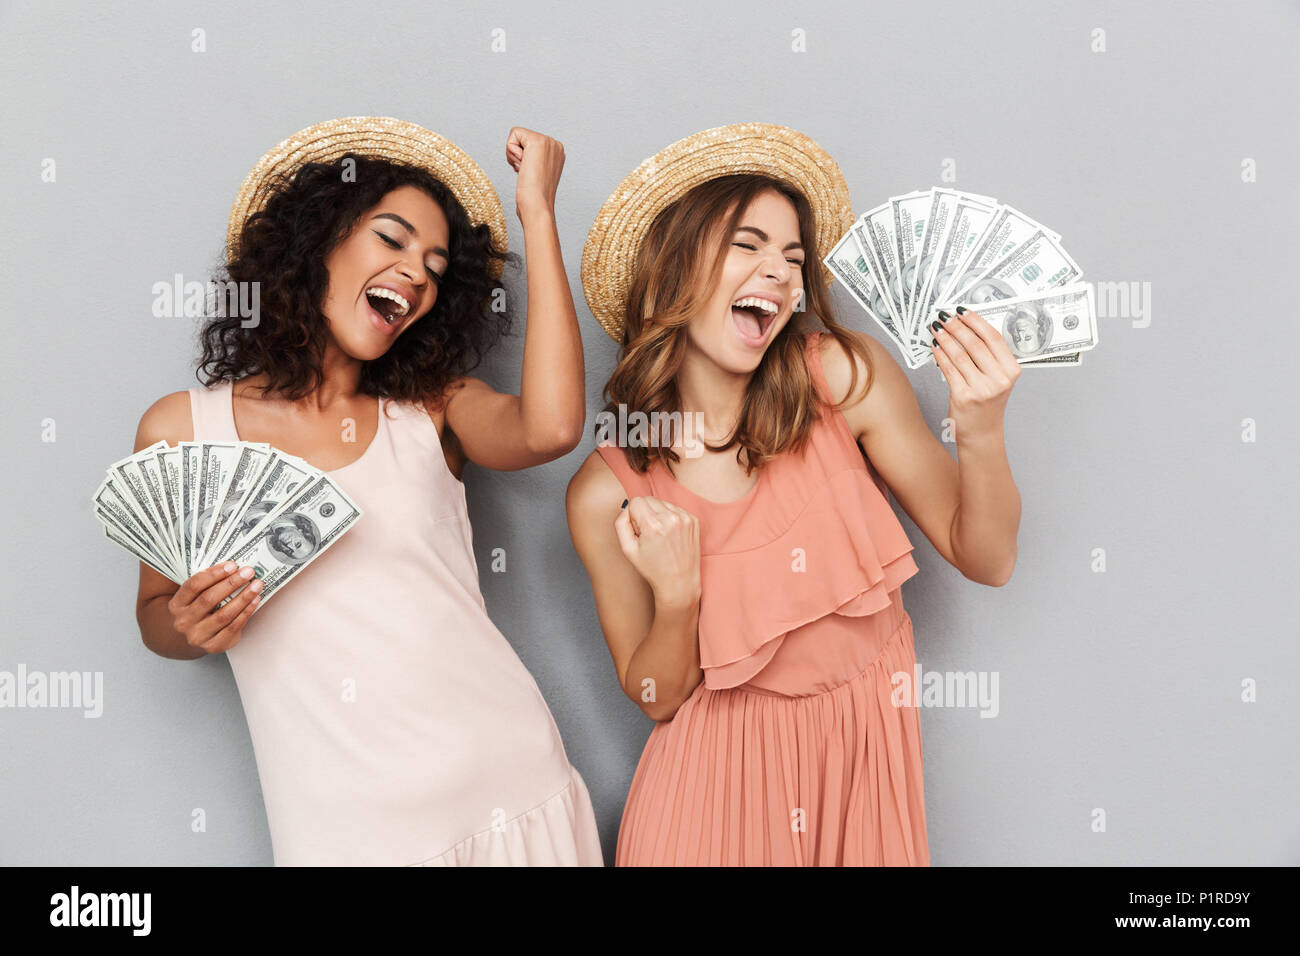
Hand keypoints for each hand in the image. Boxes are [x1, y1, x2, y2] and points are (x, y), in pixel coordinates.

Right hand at [167, 562, 263, 653]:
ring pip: (223, 614)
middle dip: (232, 583)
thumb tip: (234, 567)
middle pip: (209, 599)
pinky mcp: (213, 646)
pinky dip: (246, 612)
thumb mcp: (194, 597)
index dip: (213, 574)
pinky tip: (255, 600)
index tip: (232, 565)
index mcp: (176, 605)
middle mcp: (183, 622)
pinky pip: (233, 627)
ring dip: (243, 597)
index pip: (193, 586)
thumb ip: (208, 583)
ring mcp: (197, 636)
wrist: (192, 637)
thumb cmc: (198, 610)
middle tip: (248, 572)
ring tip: (256, 585)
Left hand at [505, 126, 564, 219]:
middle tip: (528, 174)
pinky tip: (523, 166)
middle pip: (522, 138)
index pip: (528, 144)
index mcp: (557, 153)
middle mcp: (555, 145)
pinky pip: (514, 133)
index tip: (531, 174)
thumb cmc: (535, 198)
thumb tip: (524, 158)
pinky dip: (511, 151)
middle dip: (518, 157)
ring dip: (514, 156)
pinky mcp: (537, 140)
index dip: (523, 160)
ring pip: (517, 136)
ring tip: (527, 171)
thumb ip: (533, 161)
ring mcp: (548, 142)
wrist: (537, 206)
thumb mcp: (537, 175)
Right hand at [613, 496, 700, 607]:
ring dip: (658, 514)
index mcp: (653, 525)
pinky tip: (670, 534)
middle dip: (645, 512)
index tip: (638, 530)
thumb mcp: (628, 549)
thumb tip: (626, 508)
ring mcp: (685, 518)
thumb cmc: (653, 568)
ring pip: (662, 502)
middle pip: (649, 499)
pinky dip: (670, 517)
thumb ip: (621, 523)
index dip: (633, 515)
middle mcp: (671, 518)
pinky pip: (675, 508)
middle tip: (648, 533)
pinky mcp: (693, 520)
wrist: (680, 581)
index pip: (636, 501)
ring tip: (660, 534)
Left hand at [930, 306, 1020, 439]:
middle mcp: (999, 379)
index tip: (963, 311)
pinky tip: (935, 347)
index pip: (993, 338)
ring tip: (937, 329)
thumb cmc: (988, 404)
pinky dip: (940, 355)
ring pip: (959, 355)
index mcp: (1011, 370)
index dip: (976, 321)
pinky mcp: (964, 397)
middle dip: (957, 327)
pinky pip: (949, 369)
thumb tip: (967, 329)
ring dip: (945, 338)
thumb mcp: (998, 379)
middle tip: (945, 317)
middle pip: (975, 344)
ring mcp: (982, 389)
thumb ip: (989, 357)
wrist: (983, 433)